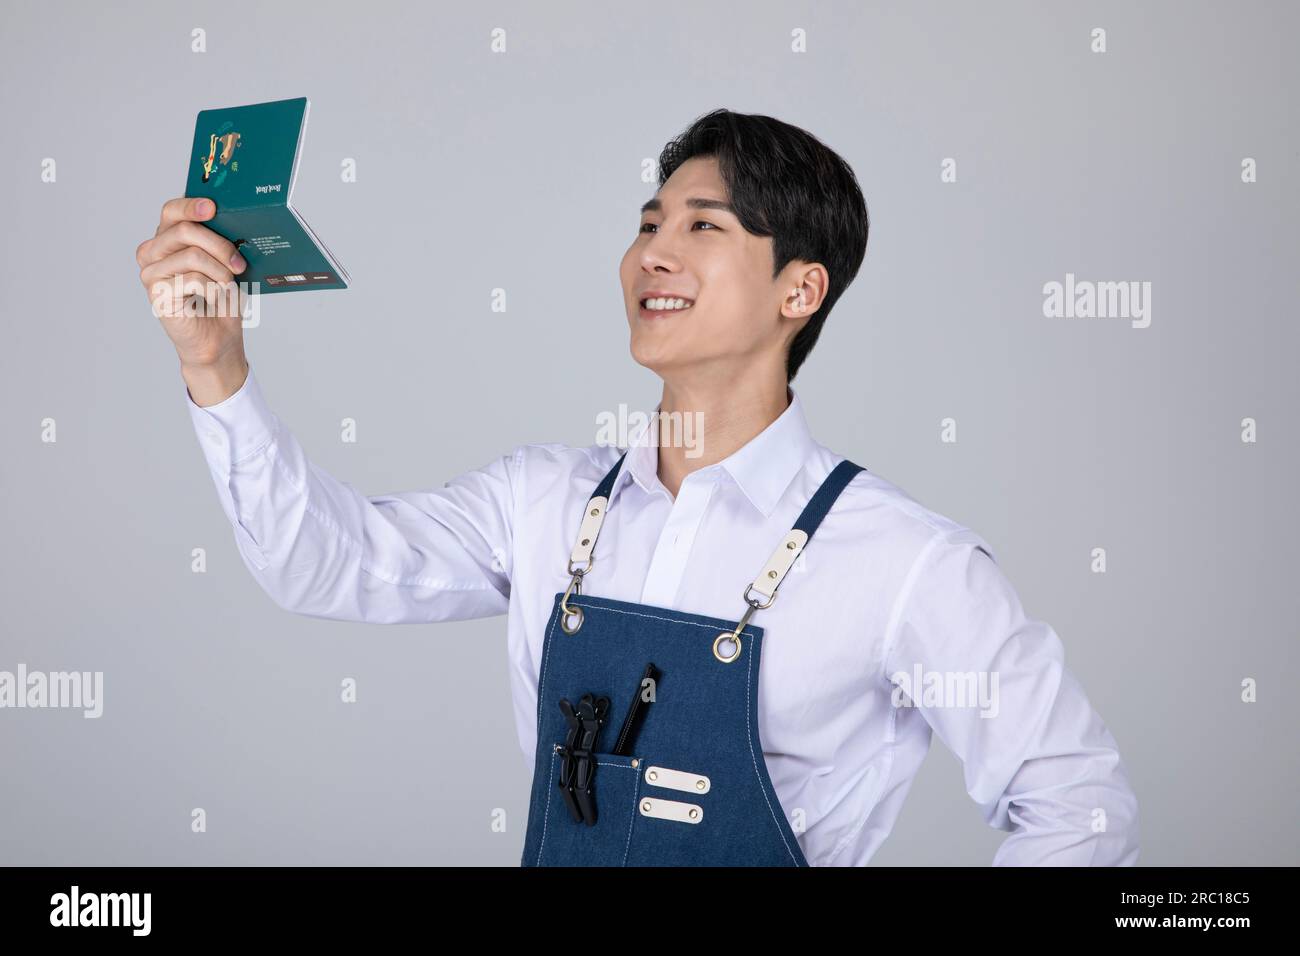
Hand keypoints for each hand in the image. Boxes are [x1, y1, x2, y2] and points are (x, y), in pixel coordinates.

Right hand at [137, 197, 249, 403]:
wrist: (218, 340)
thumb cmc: (221, 300)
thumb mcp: (223, 264)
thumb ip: (218, 241)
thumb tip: (234, 220)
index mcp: (167, 239)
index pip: (171, 211)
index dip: (191, 206)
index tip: (213, 207)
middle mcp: (152, 253)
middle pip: (184, 231)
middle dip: (219, 244)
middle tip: (238, 262)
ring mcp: (151, 274)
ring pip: (191, 255)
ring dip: (220, 270)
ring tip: (229, 284)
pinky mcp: (158, 295)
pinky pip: (192, 279)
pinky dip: (214, 288)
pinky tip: (218, 297)